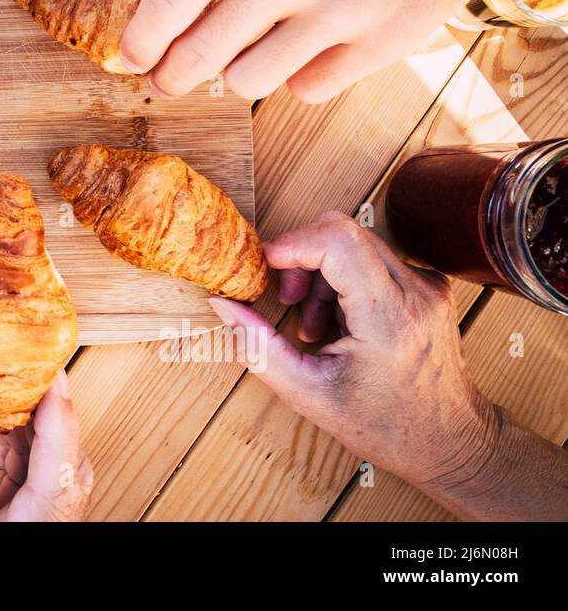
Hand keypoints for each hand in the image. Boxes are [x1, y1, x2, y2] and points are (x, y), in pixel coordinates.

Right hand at [0, 365, 90, 520]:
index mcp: (24, 536)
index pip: (60, 481)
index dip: (60, 425)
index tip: (54, 380)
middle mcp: (33, 525)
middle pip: (59, 467)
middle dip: (44, 415)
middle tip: (28, 369)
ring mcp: (22, 515)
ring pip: (42, 458)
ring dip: (23, 417)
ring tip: (2, 381)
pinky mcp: (7, 503)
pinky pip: (19, 460)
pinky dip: (6, 429)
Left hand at [119, 0, 530, 103]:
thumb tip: (186, 12)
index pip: (167, 5)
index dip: (139, 43)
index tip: (131, 58)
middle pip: (197, 59)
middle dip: (172, 76)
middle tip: (168, 79)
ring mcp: (337, 13)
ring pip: (248, 84)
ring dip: (240, 72)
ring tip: (251, 49)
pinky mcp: (381, 44)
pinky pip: (308, 89)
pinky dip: (300, 75)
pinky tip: (312, 44)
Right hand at [208, 212, 495, 490]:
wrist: (451, 442)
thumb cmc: (387, 427)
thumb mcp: (308, 394)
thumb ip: (258, 346)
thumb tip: (224, 305)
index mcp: (388, 317)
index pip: (337, 241)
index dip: (292, 243)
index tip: (267, 266)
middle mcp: (415, 291)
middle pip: (343, 232)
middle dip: (302, 258)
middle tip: (289, 300)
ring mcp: (427, 284)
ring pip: (356, 243)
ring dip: (322, 273)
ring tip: (315, 323)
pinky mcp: (428, 285)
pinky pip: (373, 259)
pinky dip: (344, 281)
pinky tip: (341, 322)